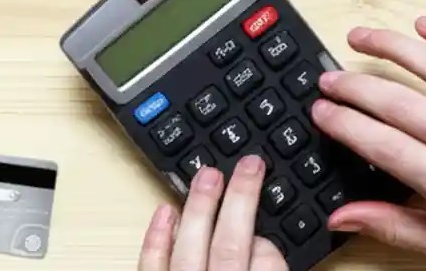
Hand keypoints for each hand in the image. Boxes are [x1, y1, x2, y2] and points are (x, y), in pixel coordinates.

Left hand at [138, 156, 287, 270]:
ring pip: (190, 248)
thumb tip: (268, 247)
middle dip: (240, 200)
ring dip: (199, 208)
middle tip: (249, 164)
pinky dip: (156, 240)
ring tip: (208, 174)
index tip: (269, 229)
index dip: (270, 239)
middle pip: (230, 245)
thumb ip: (272, 269)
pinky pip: (152, 267)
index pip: (268, 261)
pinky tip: (165, 212)